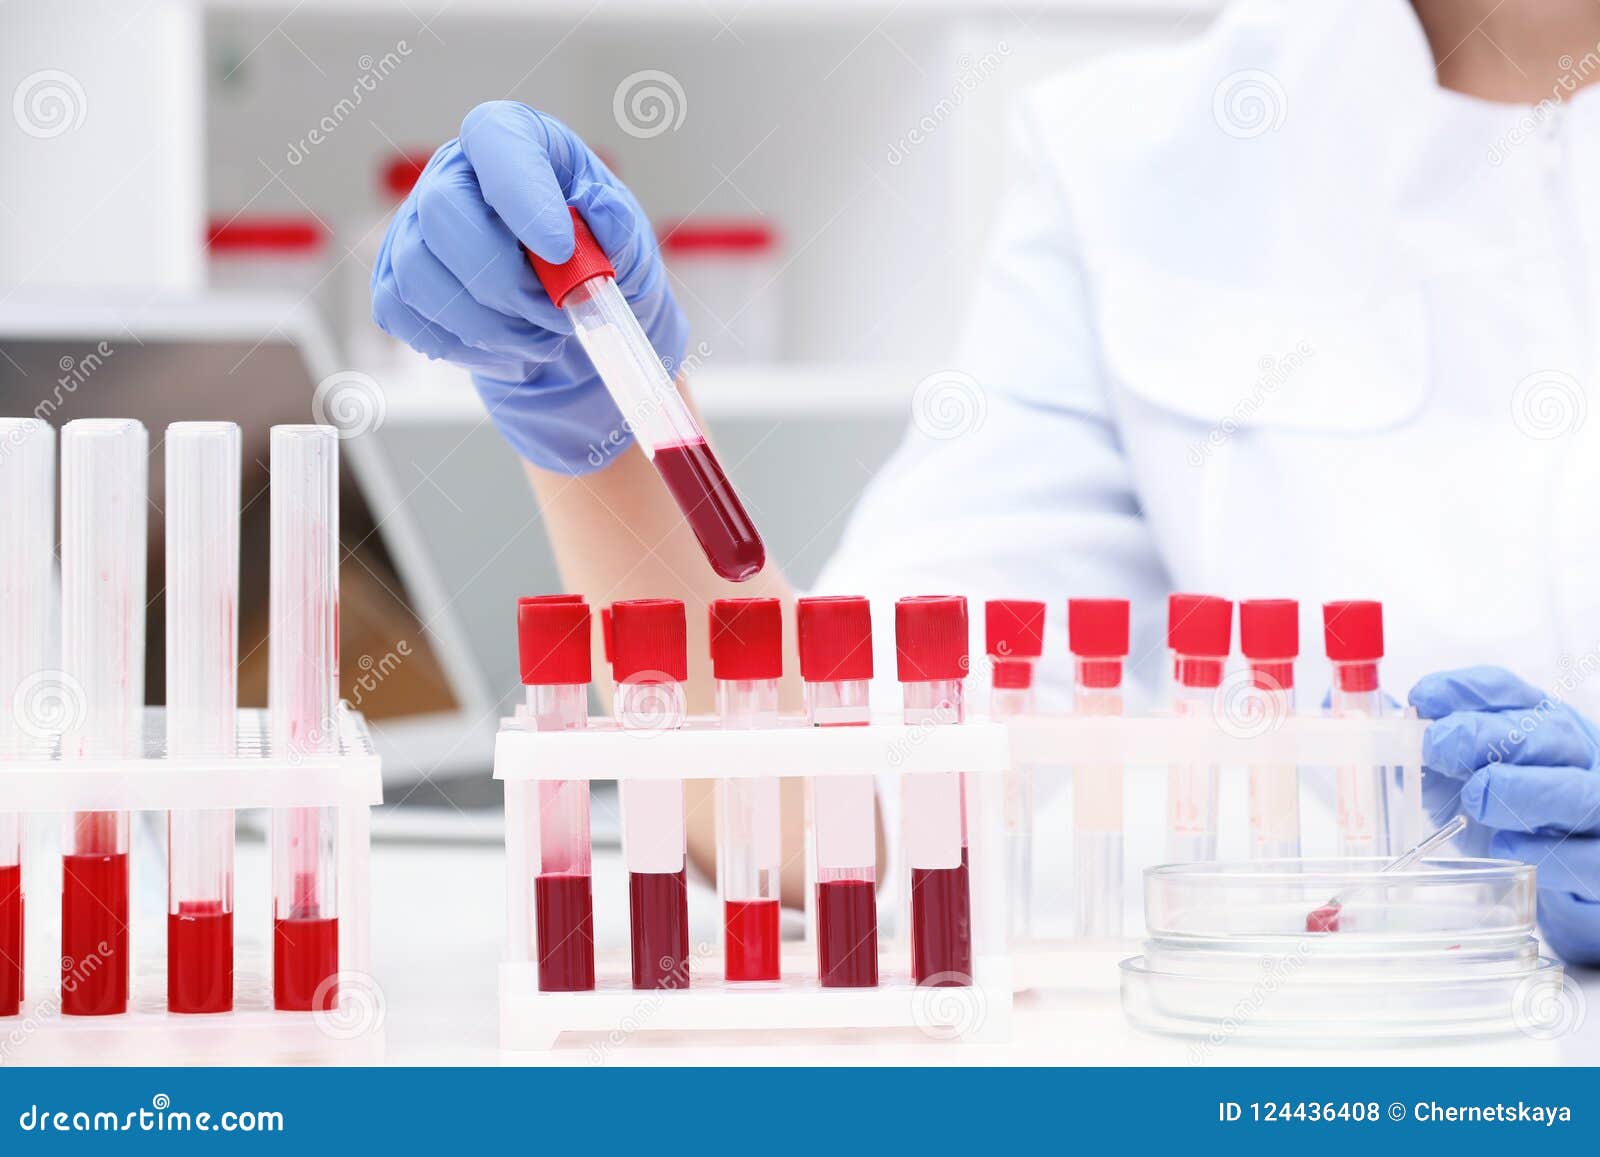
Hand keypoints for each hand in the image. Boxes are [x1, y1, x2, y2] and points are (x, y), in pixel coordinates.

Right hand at [370, 101, 686, 473]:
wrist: (571, 317)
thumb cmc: (594, 260)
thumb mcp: (624, 237)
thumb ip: (617, 224)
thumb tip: (601, 212)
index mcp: (513, 140)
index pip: (496, 138)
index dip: (521, 192)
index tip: (559, 250)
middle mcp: (452, 175)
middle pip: (443, 212)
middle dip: (505, 280)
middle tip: (557, 313)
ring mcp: (414, 228)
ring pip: (420, 274)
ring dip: (491, 324)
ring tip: (544, 338)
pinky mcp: (396, 284)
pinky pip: (407, 316)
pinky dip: (465, 346)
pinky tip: (509, 348)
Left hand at [1410, 666, 1599, 963]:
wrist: (1572, 879)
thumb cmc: (1511, 817)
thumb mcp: (1460, 774)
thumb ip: (1415, 746)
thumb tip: (1335, 706)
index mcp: (1535, 724)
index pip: (1503, 690)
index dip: (1460, 688)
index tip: (1419, 698)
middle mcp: (1575, 757)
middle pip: (1539, 730)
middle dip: (1480, 735)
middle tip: (1434, 749)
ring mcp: (1597, 807)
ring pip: (1571, 789)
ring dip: (1515, 790)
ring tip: (1475, 799)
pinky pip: (1581, 854)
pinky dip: (1541, 849)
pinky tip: (1506, 847)